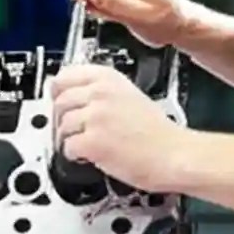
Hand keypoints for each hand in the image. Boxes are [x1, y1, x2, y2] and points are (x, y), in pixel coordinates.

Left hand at [50, 63, 188, 192]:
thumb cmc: (158, 132)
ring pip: (61, 126)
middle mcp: (99, 93)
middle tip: (71, 130)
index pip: (64, 76)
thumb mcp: (129, 95)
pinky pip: (68, 147)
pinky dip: (75, 155)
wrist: (174, 154)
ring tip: (84, 145)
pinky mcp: (93, 142)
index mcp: (108, 78)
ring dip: (69, 139)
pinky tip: (89, 156)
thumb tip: (75, 97)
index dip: (59, 92)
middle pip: (59, 102)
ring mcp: (95, 116)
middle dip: (61, 119)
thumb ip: (101, 92)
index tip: (59, 101)